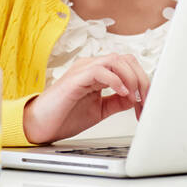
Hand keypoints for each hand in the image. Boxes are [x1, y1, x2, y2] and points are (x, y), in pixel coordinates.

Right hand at [22, 52, 150, 143]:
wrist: (39, 126)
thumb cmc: (63, 116)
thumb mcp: (99, 110)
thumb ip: (116, 102)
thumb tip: (135, 98)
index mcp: (97, 72)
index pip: (127, 65)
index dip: (142, 81)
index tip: (147, 103)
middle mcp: (91, 67)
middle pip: (126, 59)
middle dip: (141, 79)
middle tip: (145, 101)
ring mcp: (83, 69)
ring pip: (116, 60)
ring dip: (131, 79)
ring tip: (134, 97)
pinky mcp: (76, 77)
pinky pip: (100, 70)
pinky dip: (115, 80)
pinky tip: (121, 92)